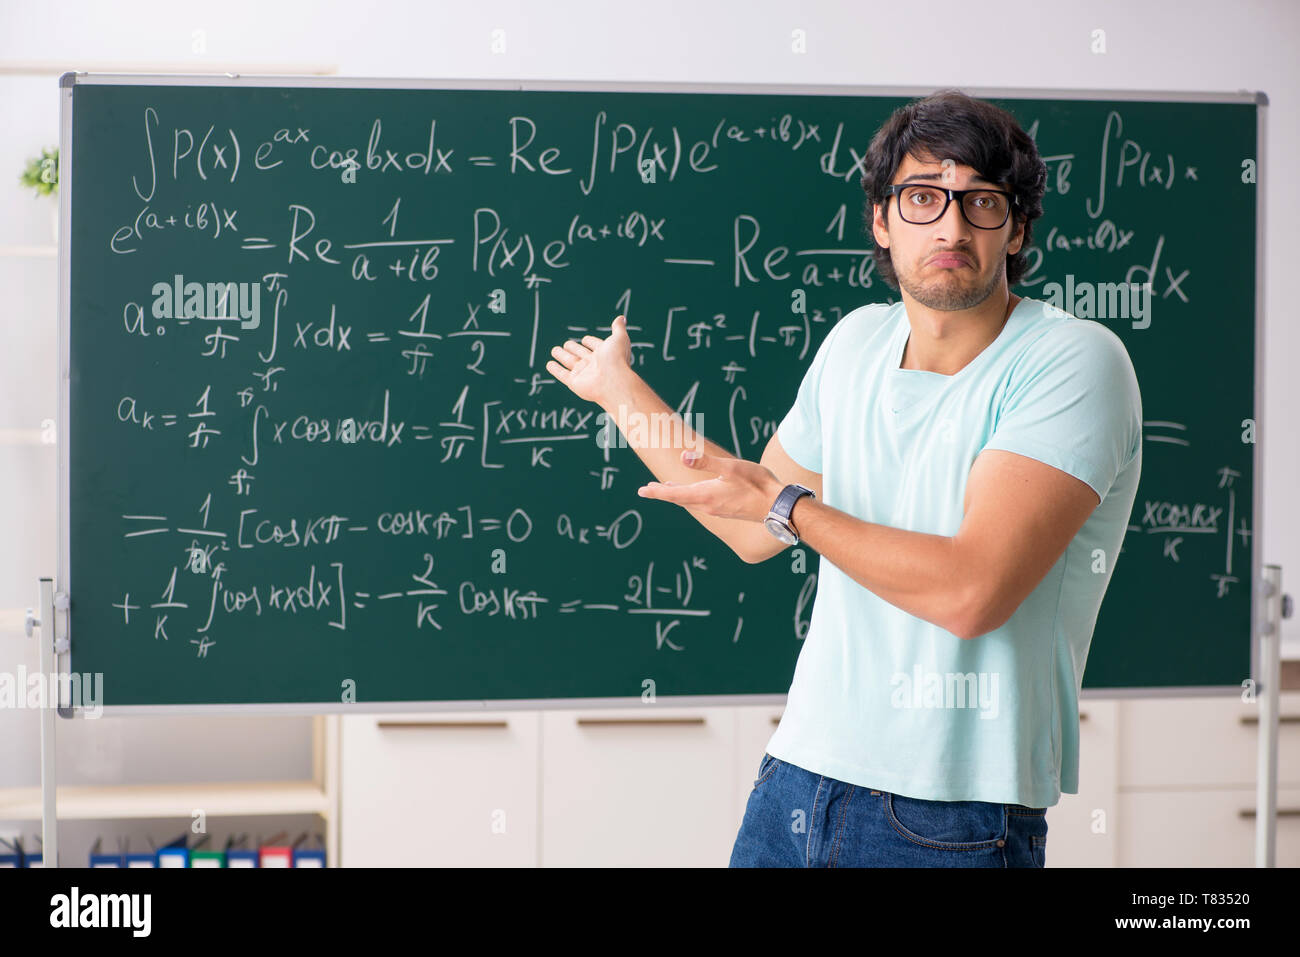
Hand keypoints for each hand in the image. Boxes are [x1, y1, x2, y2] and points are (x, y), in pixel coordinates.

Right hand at [546, 315, 633, 406]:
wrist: (613, 381)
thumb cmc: (617, 359)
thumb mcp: (619, 338)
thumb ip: (618, 328)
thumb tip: (621, 318)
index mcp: (605, 353)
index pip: (595, 345)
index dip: (591, 342)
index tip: (585, 339)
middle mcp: (594, 363)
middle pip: (580, 353)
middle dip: (573, 348)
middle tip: (567, 344)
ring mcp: (583, 373)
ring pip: (570, 362)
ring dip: (562, 356)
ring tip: (555, 350)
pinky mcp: (574, 382)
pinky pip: (562, 374)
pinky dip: (555, 369)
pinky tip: (549, 364)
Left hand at [637, 449, 783, 522]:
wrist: (779, 507)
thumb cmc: (758, 484)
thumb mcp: (732, 468)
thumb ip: (707, 462)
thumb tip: (683, 457)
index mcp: (706, 496)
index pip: (674, 494)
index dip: (657, 492)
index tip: (641, 491)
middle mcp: (708, 506)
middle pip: (679, 499)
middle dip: (662, 493)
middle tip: (645, 490)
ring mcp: (718, 510)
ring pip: (690, 501)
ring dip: (675, 495)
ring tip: (663, 489)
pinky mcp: (726, 510)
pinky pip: (701, 503)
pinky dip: (690, 497)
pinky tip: (693, 493)